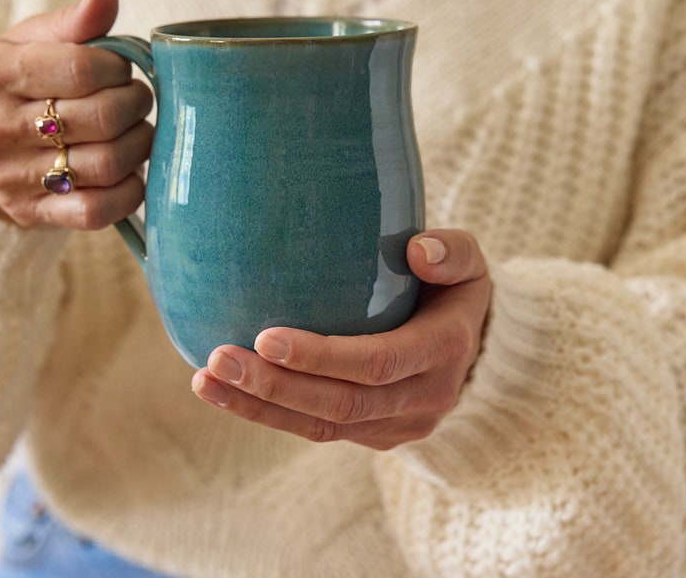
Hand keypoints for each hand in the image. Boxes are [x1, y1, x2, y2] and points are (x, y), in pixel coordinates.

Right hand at [0, 0, 153, 229]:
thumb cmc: (12, 86)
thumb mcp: (27, 43)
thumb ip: (72, 22)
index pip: (80, 69)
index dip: (118, 68)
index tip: (120, 69)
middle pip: (102, 117)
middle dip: (136, 104)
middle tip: (136, 99)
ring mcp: (13, 177)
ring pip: (108, 163)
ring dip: (140, 144)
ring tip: (136, 131)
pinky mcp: (33, 214)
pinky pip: (98, 210)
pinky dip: (129, 190)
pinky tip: (129, 172)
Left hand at [191, 229, 490, 449]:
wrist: (480, 352)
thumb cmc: (459, 290)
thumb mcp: (470, 262)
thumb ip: (452, 251)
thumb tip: (418, 249)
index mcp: (443, 351)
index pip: (377, 363)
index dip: (321, 356)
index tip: (265, 336)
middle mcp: (422, 399)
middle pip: (341, 403)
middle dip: (275, 387)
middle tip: (218, 359)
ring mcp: (397, 425)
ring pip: (322, 425)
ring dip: (259, 407)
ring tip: (205, 381)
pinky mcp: (373, 435)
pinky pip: (317, 430)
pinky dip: (268, 414)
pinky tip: (224, 392)